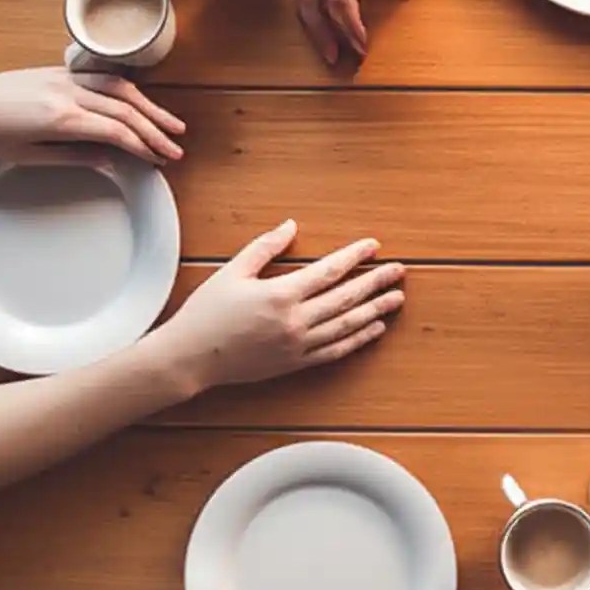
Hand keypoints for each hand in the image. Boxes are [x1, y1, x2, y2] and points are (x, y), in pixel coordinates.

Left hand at [0, 66, 184, 165]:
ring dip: (151, 107)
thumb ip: (73, 157)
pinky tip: (142, 103)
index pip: (116, 132)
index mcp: (60, 119)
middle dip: (156, 131)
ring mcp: (67, 79)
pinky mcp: (63, 73)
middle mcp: (68, 94)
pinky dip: (130, 92)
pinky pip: (105, 79)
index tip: (159, 160)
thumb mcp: (29, 156)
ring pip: (121, 90)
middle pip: (125, 110)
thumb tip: (109, 160)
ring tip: (173, 124)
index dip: (143, 147)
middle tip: (177, 148)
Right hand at [154, 220, 405, 390]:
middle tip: (399, 271)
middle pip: (345, 298)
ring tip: (397, 298)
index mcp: (279, 294)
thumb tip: (291, 226)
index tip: (373, 246)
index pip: (328, 272)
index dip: (354, 257)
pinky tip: (375, 329)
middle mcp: (294, 321)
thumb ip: (265, 247)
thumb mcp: (232, 271)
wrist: (190, 358)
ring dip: (375, 311)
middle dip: (375, 282)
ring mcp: (297, 345)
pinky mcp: (295, 363)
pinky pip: (335, 351)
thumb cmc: (206, 312)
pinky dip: (358, 339)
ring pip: (346, 325)